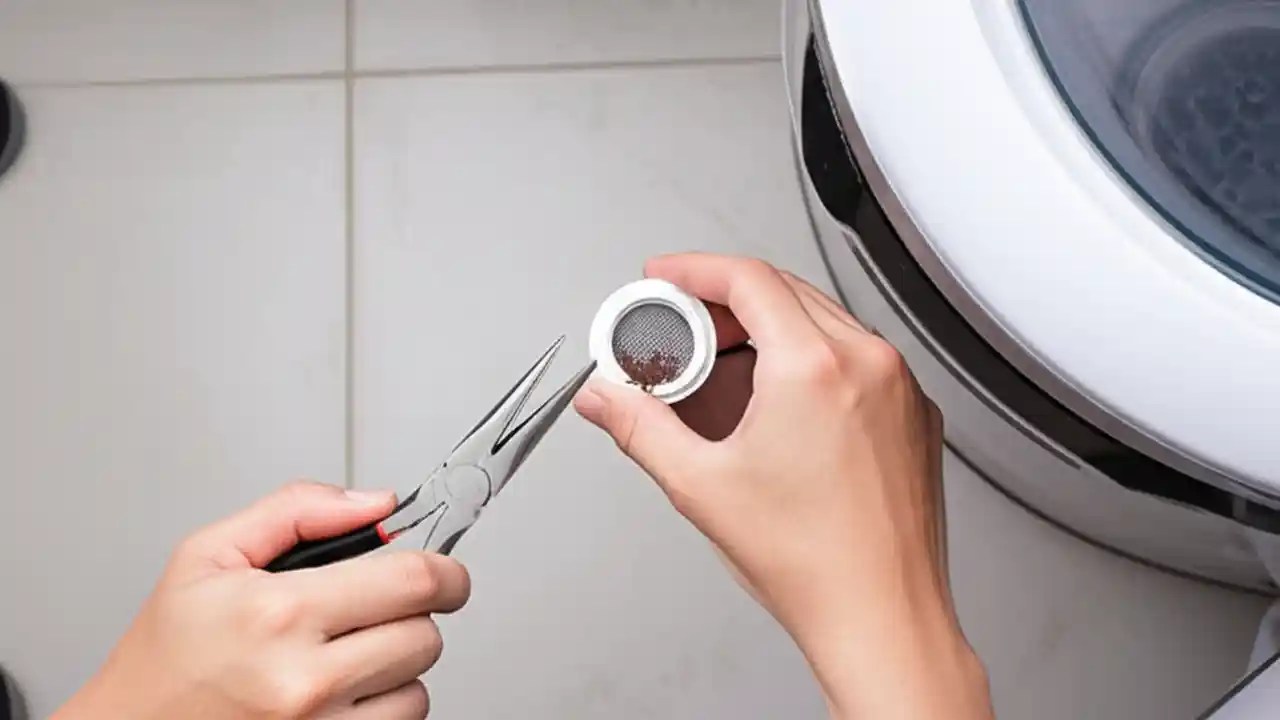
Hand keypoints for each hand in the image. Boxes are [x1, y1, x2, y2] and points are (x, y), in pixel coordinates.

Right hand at [54, 482, 470, 719]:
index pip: (414, 581)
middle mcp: (304, 680)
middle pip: (427, 635)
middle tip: (372, 611)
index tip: (446, 571)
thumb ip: (298, 511)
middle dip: (412, 615)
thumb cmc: (166, 654)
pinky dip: (382, 707)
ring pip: (418, 687)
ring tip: (341, 656)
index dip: (445, 570)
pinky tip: (339, 694)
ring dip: (396, 667)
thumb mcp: (209, 555)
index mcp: (279, 614)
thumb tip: (379, 503)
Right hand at [574, 254, 990, 718]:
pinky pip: (859, 357)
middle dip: (726, 300)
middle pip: (786, 291)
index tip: (666, 279)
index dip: (694, 269)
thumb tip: (607, 400)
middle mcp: (868, 364)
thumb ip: (642, 428)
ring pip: (825, 320)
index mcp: (814, 368)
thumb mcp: (702, 486)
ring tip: (728, 370)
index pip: (747, 278)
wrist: (883, 618)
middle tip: (685, 330)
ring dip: (770, 328)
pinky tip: (780, 400)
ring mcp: (900, 387)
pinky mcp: (915, 413)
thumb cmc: (813, 564)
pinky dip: (814, 358)